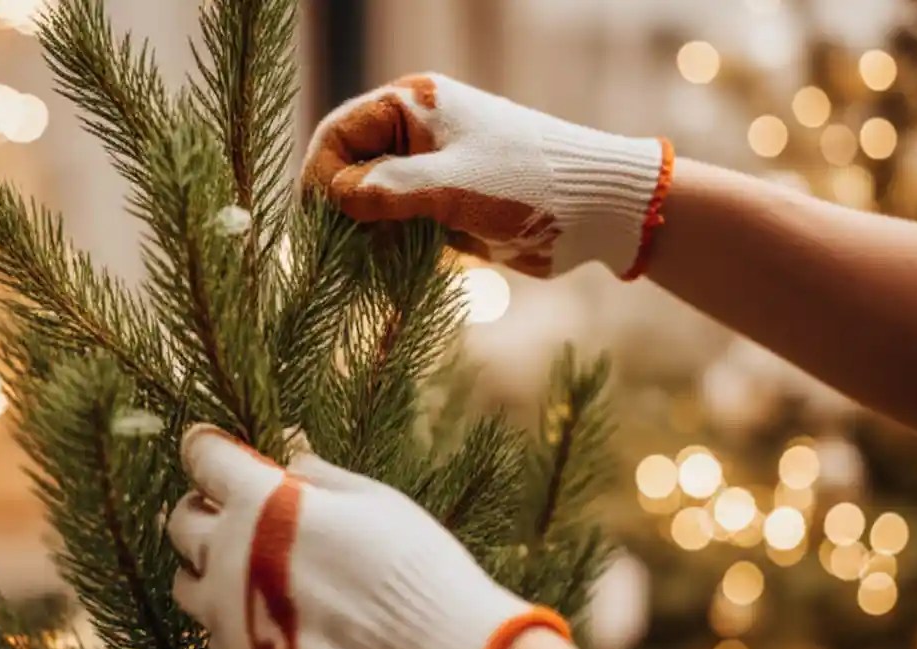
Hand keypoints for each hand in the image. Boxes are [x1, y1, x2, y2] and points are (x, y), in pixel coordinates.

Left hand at [167, 424, 568, 648]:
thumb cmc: (410, 568)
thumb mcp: (373, 501)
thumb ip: (319, 477)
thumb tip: (291, 457)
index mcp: (260, 502)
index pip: (205, 458)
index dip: (204, 444)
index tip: (206, 441)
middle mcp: (229, 556)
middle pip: (181, 521)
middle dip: (200, 505)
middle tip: (224, 504)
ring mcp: (228, 615)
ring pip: (186, 583)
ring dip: (205, 565)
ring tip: (238, 562)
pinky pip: (212, 630)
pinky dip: (227, 613)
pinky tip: (263, 609)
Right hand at [302, 73, 673, 278]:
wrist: (595, 211)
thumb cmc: (528, 184)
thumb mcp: (451, 186)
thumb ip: (387, 190)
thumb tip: (333, 198)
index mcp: (415, 106)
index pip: (340, 133)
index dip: (321, 176)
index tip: (320, 222)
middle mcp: (416, 133)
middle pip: (349, 168)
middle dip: (340, 211)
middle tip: (338, 254)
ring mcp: (430, 171)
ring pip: (370, 202)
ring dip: (363, 236)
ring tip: (367, 269)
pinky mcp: (444, 206)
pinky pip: (397, 226)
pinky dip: (388, 249)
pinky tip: (391, 274)